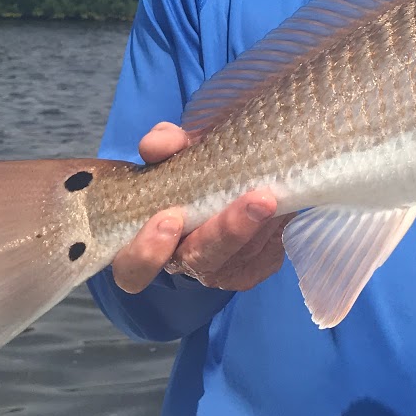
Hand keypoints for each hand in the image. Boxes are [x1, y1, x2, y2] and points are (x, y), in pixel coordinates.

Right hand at [110, 122, 291, 293]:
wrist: (227, 188)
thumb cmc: (187, 174)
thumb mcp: (173, 153)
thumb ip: (163, 145)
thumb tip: (158, 144)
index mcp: (147, 244)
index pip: (133, 269)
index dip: (147, 252)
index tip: (169, 219)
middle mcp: (183, 263)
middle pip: (201, 260)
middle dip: (228, 231)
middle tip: (257, 200)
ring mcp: (221, 271)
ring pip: (241, 256)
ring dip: (260, 225)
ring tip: (276, 194)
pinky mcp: (255, 268)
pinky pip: (266, 255)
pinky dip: (274, 229)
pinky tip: (283, 206)